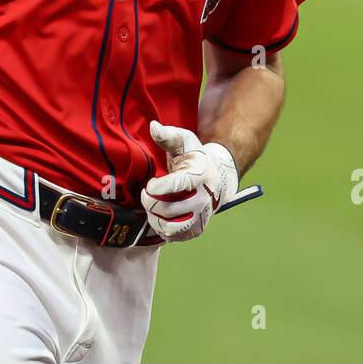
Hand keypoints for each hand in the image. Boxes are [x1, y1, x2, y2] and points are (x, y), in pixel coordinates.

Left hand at [141, 121, 238, 242]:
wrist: (216, 177)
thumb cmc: (195, 157)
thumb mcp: (184, 142)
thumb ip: (168, 135)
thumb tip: (153, 126)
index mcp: (199, 175)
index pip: (180, 185)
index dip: (160, 188)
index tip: (150, 185)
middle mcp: (203, 198)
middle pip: (170, 209)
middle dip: (151, 203)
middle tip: (146, 194)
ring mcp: (201, 216)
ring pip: (171, 227)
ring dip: (155, 218)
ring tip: (151, 207)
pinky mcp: (196, 229)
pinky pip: (174, 236)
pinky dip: (162, 229)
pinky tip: (159, 217)